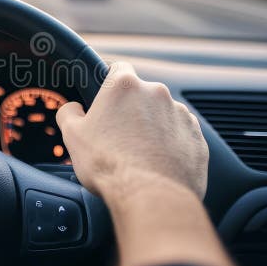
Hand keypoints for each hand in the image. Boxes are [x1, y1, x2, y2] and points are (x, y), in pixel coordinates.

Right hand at [57, 61, 207, 199]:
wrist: (150, 197)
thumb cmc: (110, 165)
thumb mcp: (72, 136)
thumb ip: (69, 113)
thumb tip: (73, 109)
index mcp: (124, 86)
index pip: (118, 68)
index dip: (110, 82)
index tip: (107, 98)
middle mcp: (156, 93)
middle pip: (141, 95)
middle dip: (131, 111)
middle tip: (118, 136)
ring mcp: (181, 115)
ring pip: (162, 116)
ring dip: (152, 128)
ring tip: (139, 155)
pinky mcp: (197, 137)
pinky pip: (180, 136)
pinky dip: (171, 145)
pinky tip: (157, 164)